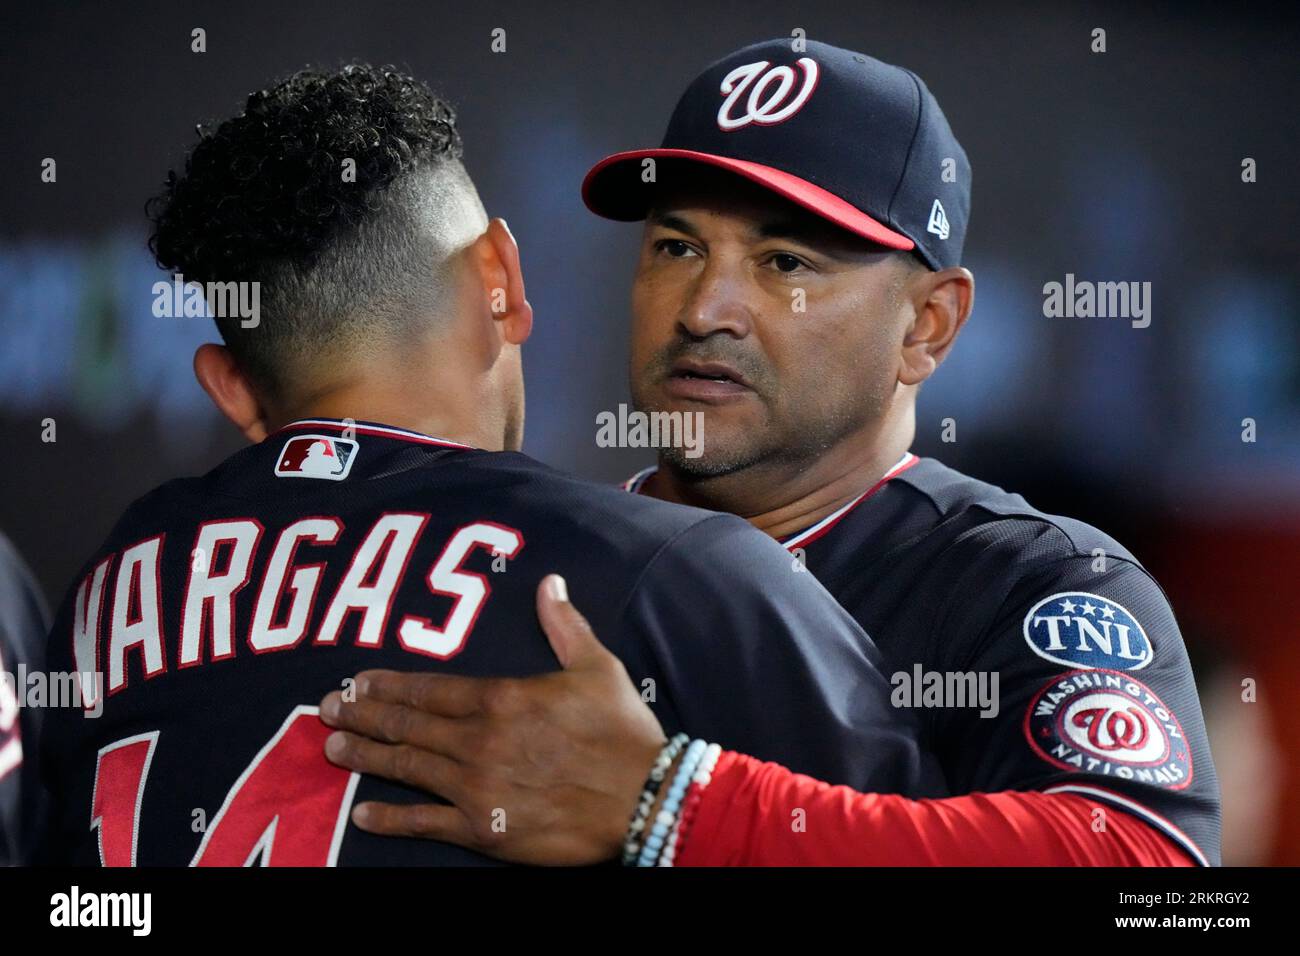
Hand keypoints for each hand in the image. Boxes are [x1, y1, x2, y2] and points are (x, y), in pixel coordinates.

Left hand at [319, 574, 666, 864]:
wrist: (644, 797)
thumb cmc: (622, 731)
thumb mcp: (596, 666)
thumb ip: (564, 624)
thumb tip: (550, 583)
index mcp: (500, 698)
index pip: (428, 689)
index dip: (387, 686)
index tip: (357, 682)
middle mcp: (477, 741)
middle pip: (406, 725)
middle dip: (362, 715)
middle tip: (326, 710)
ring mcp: (475, 787)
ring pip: (406, 767)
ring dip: (366, 756)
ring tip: (332, 748)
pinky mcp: (483, 829)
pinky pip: (424, 823)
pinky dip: (390, 819)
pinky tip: (363, 814)